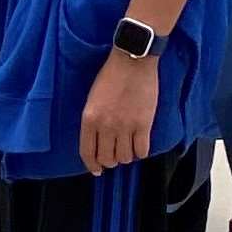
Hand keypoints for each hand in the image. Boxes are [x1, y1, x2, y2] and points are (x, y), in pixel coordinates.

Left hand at [80, 47, 160, 175]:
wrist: (133, 61)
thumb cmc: (111, 75)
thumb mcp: (92, 98)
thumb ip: (93, 120)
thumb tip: (97, 140)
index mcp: (89, 119)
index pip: (87, 152)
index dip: (92, 165)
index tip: (97, 170)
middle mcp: (106, 126)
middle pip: (107, 159)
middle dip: (110, 161)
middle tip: (115, 155)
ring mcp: (125, 126)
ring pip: (125, 158)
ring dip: (126, 156)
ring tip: (128, 148)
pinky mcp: (144, 124)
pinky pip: (142, 150)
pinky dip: (141, 152)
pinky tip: (140, 145)